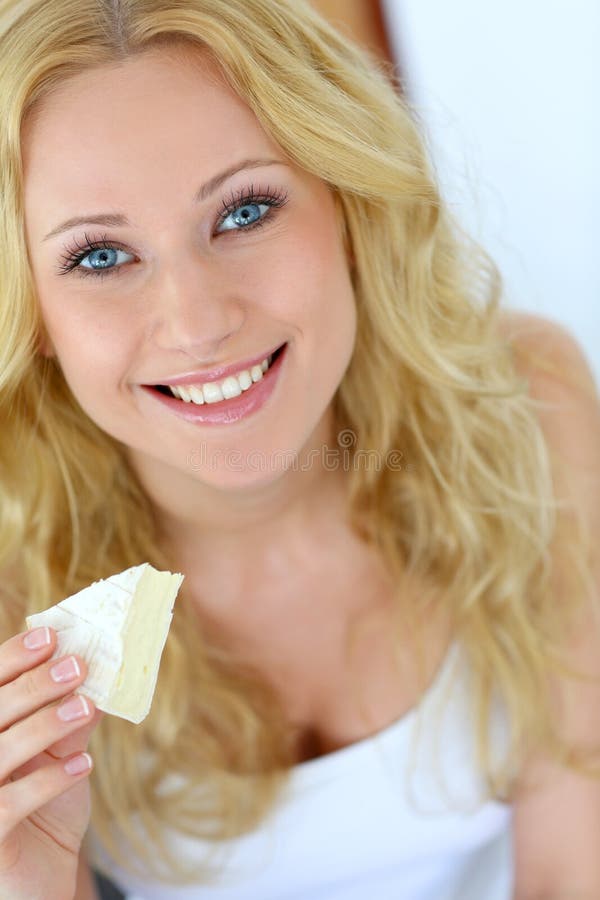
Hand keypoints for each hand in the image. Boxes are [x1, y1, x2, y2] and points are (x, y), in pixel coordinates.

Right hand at [0, 626, 103, 899]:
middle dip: (32, 686)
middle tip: (76, 666)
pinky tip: (82, 763)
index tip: (49, 634)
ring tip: (85, 707)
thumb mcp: (60, 754)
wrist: (39, 879)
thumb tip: (100, 667)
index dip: (11, 657)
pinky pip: (7, 805)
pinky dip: (46, 781)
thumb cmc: (45, 808)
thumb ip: (71, 714)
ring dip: (43, 725)